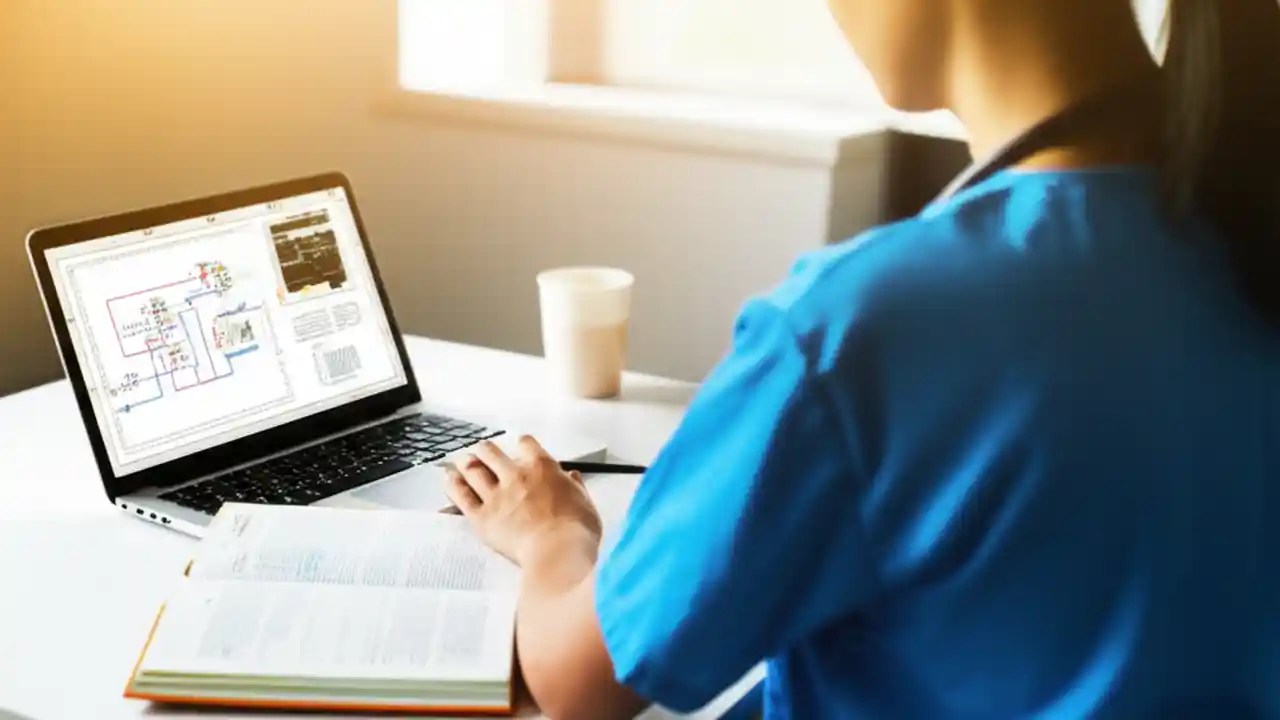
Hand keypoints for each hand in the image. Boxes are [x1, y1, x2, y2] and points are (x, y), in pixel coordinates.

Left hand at [446, 437, 603, 566]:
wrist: (558, 551)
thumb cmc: (575, 531)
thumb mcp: (585, 502)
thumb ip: (575, 487)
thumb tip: (573, 479)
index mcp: (543, 468)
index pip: (527, 445)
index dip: (523, 443)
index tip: (521, 445)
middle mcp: (516, 476)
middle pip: (492, 452)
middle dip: (486, 450)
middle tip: (484, 451)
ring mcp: (497, 495)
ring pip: (473, 469)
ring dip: (466, 463)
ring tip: (462, 461)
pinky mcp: (483, 517)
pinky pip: (462, 496)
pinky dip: (454, 486)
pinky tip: (450, 480)